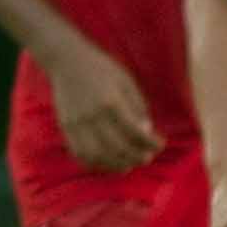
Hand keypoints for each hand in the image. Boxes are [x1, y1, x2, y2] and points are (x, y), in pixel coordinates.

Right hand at [41, 40, 163, 172]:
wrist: (66, 61)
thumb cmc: (101, 68)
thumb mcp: (126, 82)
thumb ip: (137, 106)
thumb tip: (146, 132)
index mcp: (111, 102)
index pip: (135, 132)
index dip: (151, 143)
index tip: (160, 145)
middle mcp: (93, 116)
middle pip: (118, 148)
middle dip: (136, 157)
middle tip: (147, 158)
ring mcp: (77, 124)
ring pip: (98, 155)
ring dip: (116, 165)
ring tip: (128, 165)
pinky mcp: (66, 127)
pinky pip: (79, 153)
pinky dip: (94, 163)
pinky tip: (106, 164)